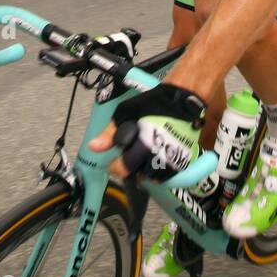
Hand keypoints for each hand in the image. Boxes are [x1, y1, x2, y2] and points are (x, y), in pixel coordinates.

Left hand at [88, 83, 205, 179]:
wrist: (183, 100)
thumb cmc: (154, 104)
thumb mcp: (125, 113)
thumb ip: (110, 133)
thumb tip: (93, 147)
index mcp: (143, 146)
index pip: (124, 169)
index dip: (115, 167)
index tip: (113, 161)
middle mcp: (159, 157)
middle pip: (138, 175)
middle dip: (131, 167)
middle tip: (130, 154)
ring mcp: (172, 161)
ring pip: (152, 177)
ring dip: (144, 169)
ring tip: (143, 155)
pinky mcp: (182, 161)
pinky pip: (167, 175)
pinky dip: (159, 170)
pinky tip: (155, 158)